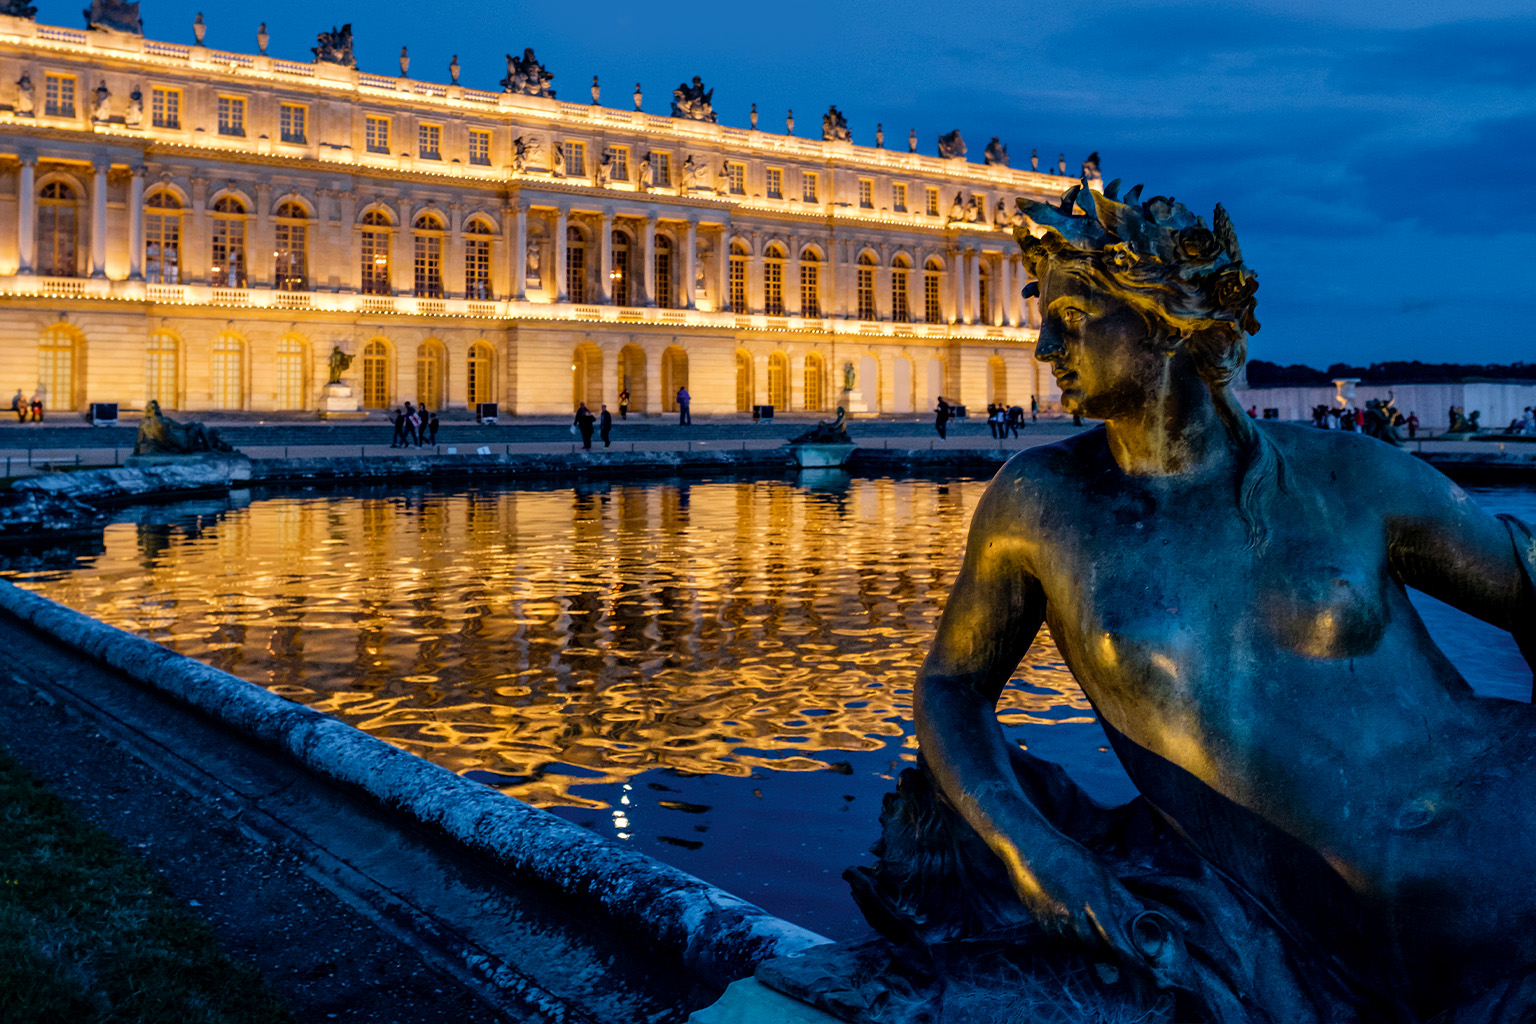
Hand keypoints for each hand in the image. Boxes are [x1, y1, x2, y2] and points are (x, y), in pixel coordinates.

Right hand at [1005, 834, 1149, 965]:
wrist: (1029, 848)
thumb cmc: (1068, 855)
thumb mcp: (1101, 872)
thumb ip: (1121, 897)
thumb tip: (1140, 915)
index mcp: (1092, 903)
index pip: (1117, 942)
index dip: (1135, 961)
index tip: (1149, 974)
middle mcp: (1073, 917)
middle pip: (1099, 950)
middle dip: (1113, 954)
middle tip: (1123, 952)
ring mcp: (1054, 922)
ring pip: (1080, 949)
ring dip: (1093, 948)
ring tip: (1098, 935)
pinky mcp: (1042, 924)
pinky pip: (1063, 943)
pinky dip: (1075, 942)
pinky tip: (1078, 928)